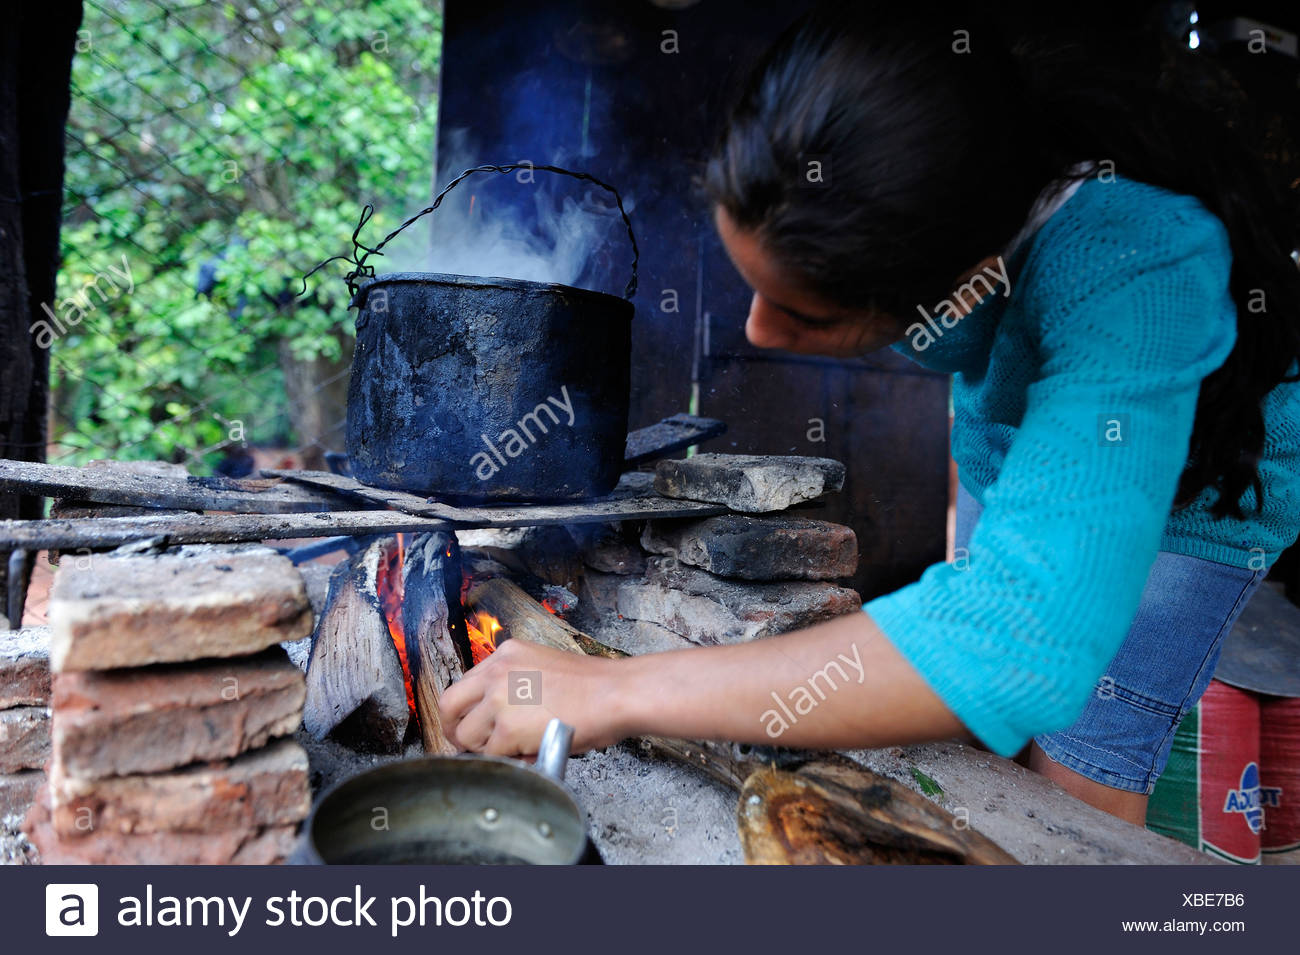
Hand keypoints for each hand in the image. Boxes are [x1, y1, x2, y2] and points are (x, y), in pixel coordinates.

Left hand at [438, 638, 627, 757]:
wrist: (614, 694)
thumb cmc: (593, 687)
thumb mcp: (543, 667)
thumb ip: (515, 683)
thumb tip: (498, 716)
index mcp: (506, 654)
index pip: (466, 683)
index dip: (467, 708)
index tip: (472, 722)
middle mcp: (497, 671)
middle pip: (450, 704)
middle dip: (455, 729)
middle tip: (467, 744)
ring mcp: (499, 698)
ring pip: (466, 734)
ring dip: (484, 748)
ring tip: (512, 750)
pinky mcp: (507, 727)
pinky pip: (492, 754)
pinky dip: (508, 760)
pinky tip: (529, 754)